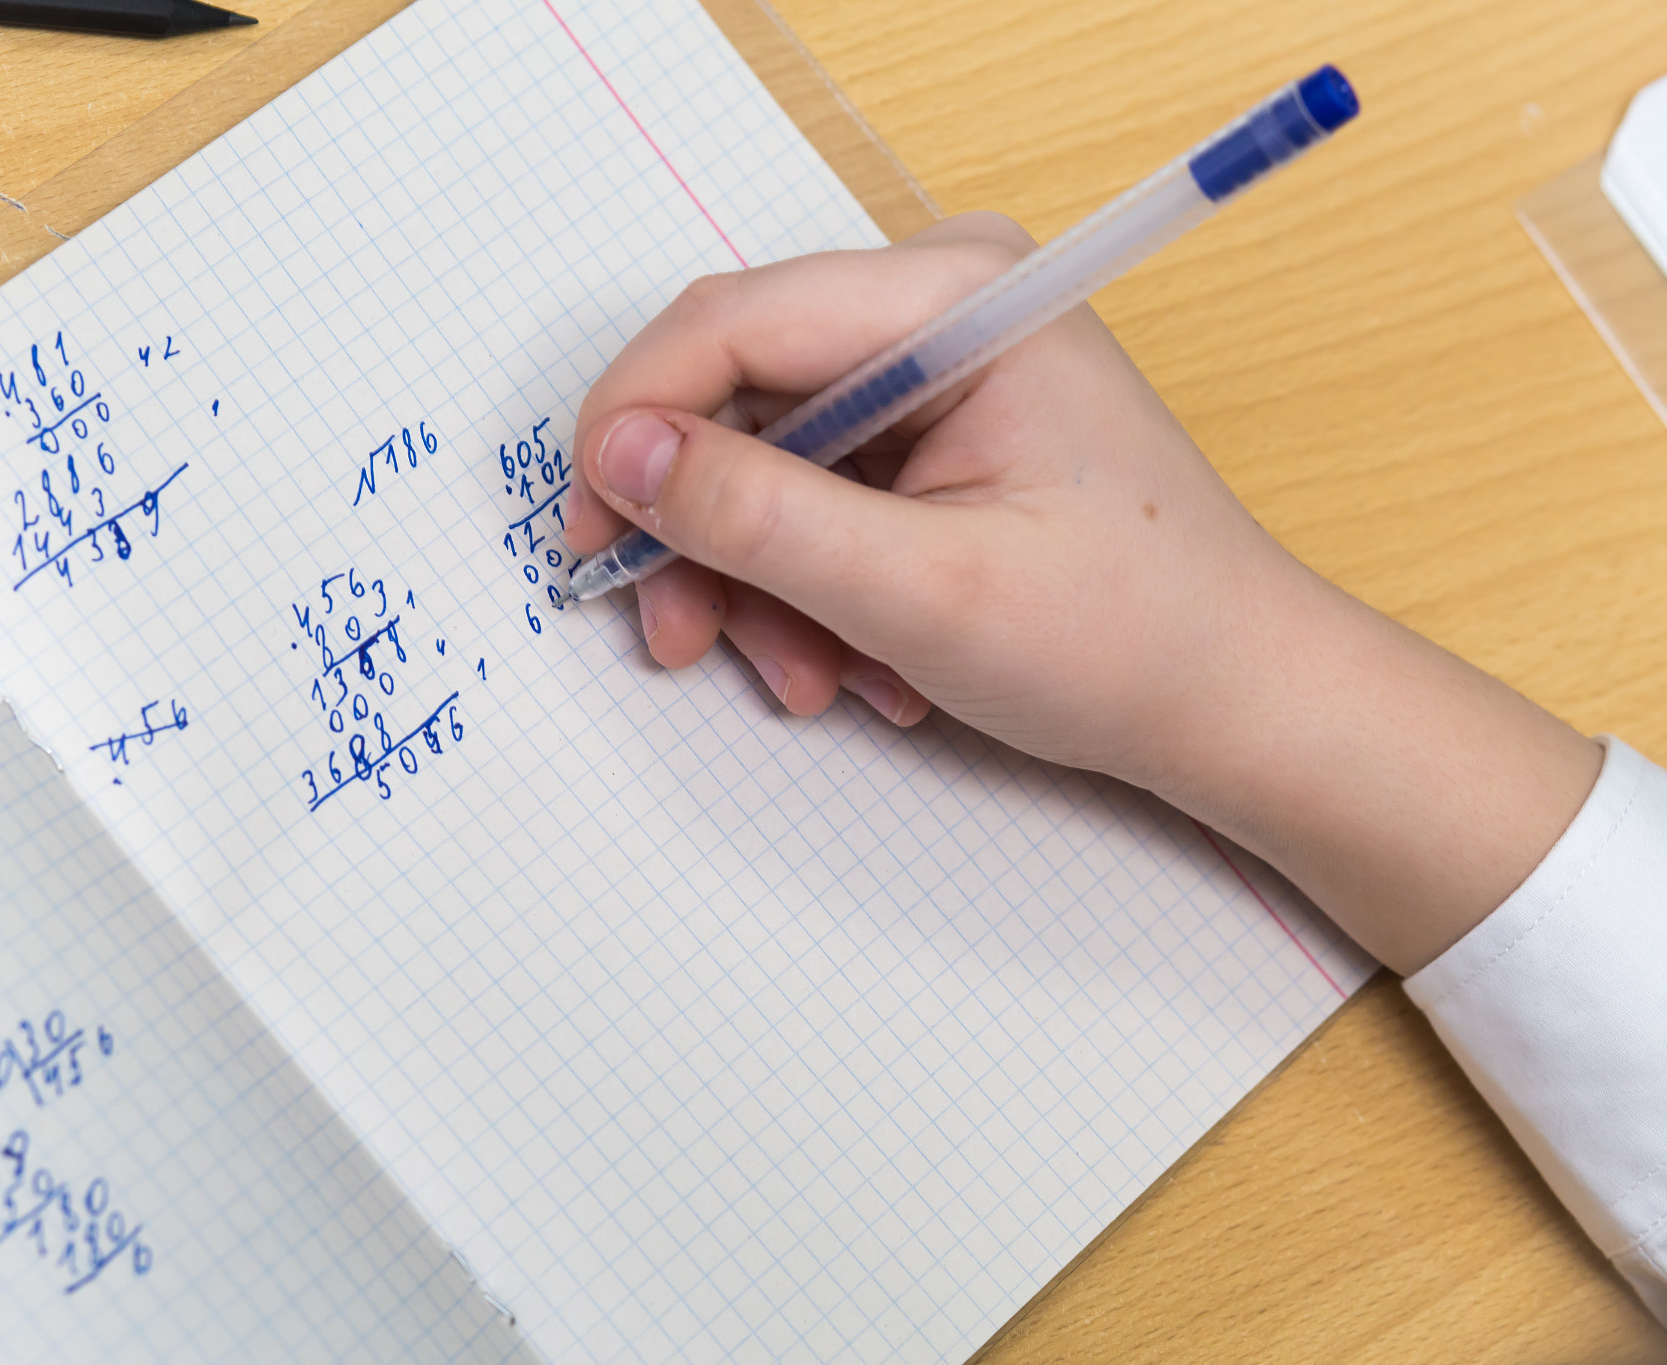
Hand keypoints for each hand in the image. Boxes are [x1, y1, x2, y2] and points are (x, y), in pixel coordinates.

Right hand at [564, 213, 1600, 973]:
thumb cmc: (1128, 639)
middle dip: (703, 531)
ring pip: (763, 457)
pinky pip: (813, 491)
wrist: (1236, 702)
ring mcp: (938, 366)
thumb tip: (619, 458)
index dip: (633, 425)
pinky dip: (806, 585)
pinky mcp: (933, 428)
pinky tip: (855, 660)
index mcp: (959, 296)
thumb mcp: (921, 590)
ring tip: (809, 677)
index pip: (731, 320)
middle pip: (737, 391)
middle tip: (684, 637)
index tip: (591, 535)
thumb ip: (758, 516)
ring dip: (758, 581)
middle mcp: (943, 305)